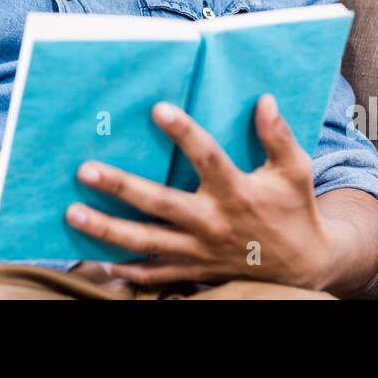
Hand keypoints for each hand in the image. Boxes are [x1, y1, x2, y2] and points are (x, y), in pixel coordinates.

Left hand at [65, 94, 341, 290]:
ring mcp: (200, 251)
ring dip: (107, 229)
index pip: (208, 157)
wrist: (305, 267)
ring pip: (147, 242)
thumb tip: (264, 100)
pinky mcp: (195, 272)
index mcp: (238, 191)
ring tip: (72, 213)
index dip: (184, 132)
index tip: (158, 108)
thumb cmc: (294, 210)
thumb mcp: (295, 171)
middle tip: (85, 170)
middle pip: (160, 204)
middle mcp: (214, 222)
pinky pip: (156, 276)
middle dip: (120, 187)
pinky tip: (98, 258)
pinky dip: (127, 272)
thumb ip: (279, 136)